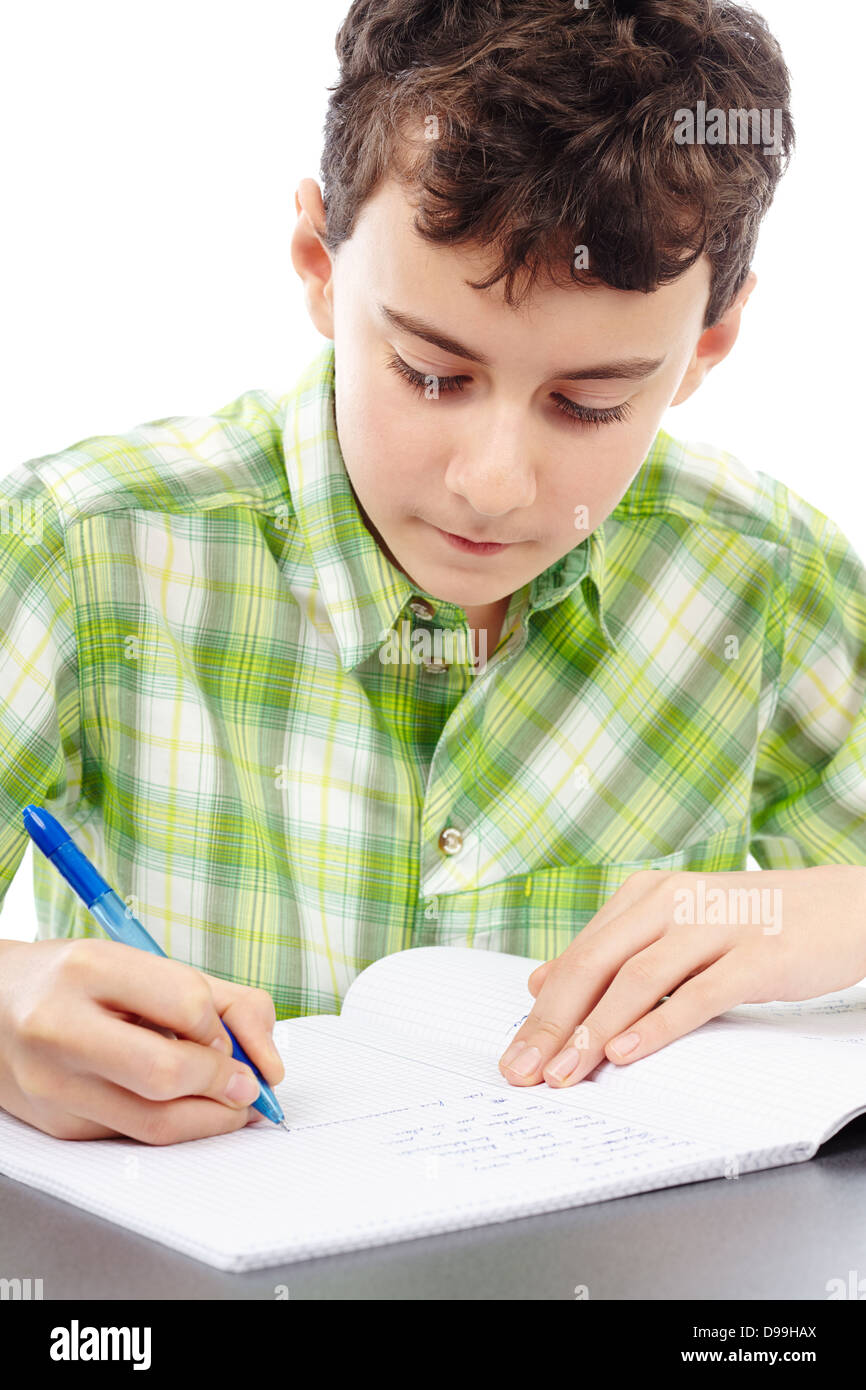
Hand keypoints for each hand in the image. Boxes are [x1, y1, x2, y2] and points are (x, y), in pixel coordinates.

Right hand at [0, 936, 284, 1142]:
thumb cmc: (82, 981)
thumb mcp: (148, 967)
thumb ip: (224, 1001)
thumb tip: (271, 1064)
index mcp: (89, 967)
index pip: (187, 1004)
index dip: (220, 1026)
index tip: (223, 1033)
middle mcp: (61, 1026)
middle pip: (168, 1071)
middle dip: (224, 1081)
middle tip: (246, 1084)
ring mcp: (52, 1082)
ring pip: (154, 1121)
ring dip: (211, 1117)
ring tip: (231, 1102)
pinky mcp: (55, 1125)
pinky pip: (134, 1137)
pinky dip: (174, 1125)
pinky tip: (186, 1107)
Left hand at [498, 866, 865, 1087]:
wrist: (843, 907)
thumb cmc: (751, 925)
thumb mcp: (673, 930)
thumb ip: (611, 953)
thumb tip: (540, 984)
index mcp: (647, 894)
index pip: (580, 955)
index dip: (543, 1008)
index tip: (515, 1053)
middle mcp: (673, 901)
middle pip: (596, 964)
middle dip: (554, 1023)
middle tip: (524, 1071)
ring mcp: (715, 926)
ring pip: (638, 979)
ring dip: (595, 1032)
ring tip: (566, 1073)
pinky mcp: (757, 955)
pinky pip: (697, 993)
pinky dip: (657, 1024)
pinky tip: (627, 1053)